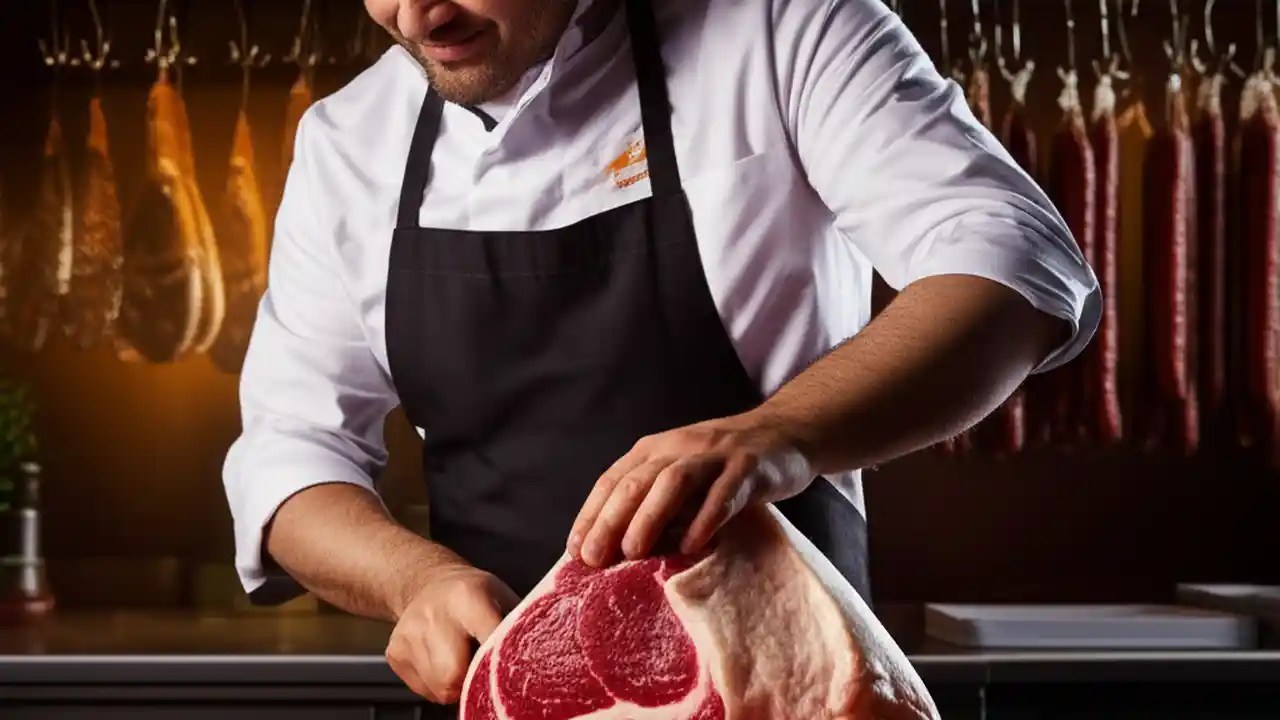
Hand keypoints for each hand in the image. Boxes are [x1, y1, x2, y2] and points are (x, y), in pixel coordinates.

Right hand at [384, 563, 519, 703]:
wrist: (426, 582)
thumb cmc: (474, 595)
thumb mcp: (502, 597)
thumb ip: (517, 626)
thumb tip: (541, 658)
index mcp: (468, 596)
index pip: (488, 639)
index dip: (501, 663)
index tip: (513, 675)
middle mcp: (433, 613)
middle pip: (454, 675)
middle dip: (472, 682)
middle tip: (483, 670)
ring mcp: (409, 634)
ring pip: (439, 688)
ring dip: (456, 685)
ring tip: (462, 660)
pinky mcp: (395, 652)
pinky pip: (424, 690)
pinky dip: (438, 685)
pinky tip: (442, 661)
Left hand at [568, 412, 813, 566]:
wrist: (785, 434)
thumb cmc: (724, 468)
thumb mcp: (682, 477)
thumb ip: (654, 504)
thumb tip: (616, 551)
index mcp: (654, 450)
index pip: (613, 480)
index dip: (591, 515)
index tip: (574, 552)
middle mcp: (679, 447)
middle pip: (637, 481)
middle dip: (610, 521)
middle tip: (594, 560)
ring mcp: (715, 455)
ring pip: (674, 481)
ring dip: (649, 517)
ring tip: (633, 553)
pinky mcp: (748, 467)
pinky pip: (724, 493)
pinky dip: (704, 518)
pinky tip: (691, 545)